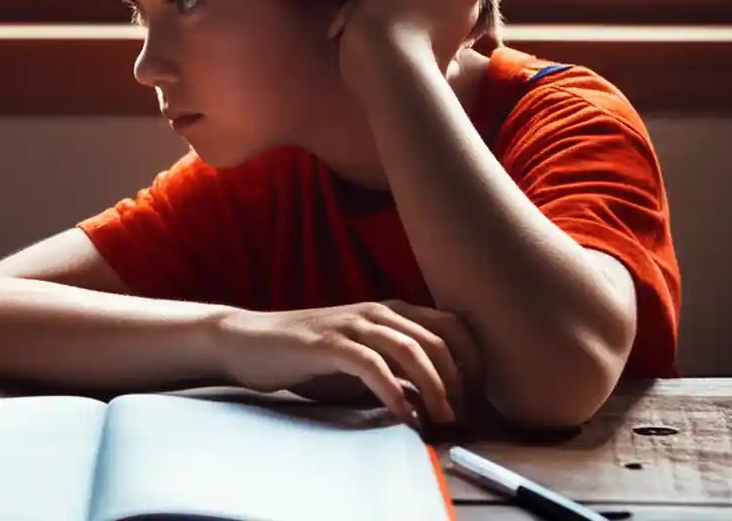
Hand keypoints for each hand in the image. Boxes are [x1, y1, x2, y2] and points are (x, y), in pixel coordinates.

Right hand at [216, 300, 484, 424]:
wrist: (251, 342)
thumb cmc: (308, 355)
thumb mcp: (362, 362)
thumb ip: (398, 373)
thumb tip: (435, 401)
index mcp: (392, 311)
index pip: (455, 327)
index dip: (476, 362)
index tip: (480, 398)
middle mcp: (378, 311)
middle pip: (440, 341)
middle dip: (460, 383)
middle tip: (462, 418)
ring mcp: (353, 324)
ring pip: (411, 350)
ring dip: (434, 388)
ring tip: (442, 419)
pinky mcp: (328, 343)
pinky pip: (372, 365)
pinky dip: (394, 392)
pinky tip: (404, 415)